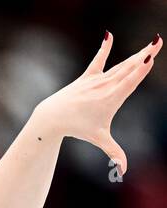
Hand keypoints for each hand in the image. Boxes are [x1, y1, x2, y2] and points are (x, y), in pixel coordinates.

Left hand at [32, 32, 159, 175]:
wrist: (52, 118)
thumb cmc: (78, 128)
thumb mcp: (99, 139)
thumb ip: (115, 153)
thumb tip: (124, 172)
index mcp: (111, 99)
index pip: (129, 82)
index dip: (139, 70)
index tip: (149, 58)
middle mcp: (105, 86)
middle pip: (128, 68)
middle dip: (144, 55)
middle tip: (159, 42)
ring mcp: (96, 80)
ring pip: (120, 64)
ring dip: (136, 53)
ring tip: (152, 43)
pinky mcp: (88, 76)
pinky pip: (98, 59)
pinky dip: (104, 47)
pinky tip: (108, 34)